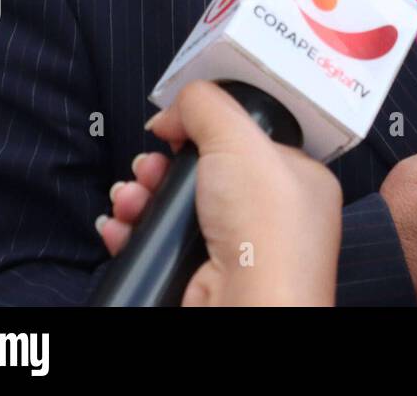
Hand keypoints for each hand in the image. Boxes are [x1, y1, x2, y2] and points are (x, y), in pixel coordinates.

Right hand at [99, 81, 341, 305]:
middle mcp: (272, 217)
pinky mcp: (199, 280)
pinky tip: (118, 223)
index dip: (209, 129)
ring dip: (141, 195)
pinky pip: (158, 245)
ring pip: (176, 209)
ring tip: (130, 195)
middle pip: (204, 174)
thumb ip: (207, 107)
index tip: (176, 126)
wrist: (245, 309)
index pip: (249, 141)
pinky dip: (132, 231)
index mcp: (299, 180)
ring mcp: (236, 251)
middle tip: (148, 164)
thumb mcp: (239, 138)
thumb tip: (174, 111)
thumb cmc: (264, 227)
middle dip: (163, 165)